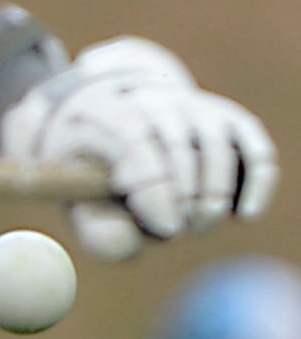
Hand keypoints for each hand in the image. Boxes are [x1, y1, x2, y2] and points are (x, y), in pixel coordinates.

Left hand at [0, 38, 278, 260]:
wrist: (125, 125)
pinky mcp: (229, 119)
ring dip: (215, 196)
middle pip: (176, 142)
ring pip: (217, 145)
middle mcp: (148, 97)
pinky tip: (243, 215)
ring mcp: (191, 104)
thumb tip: (128, 241)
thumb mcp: (82, 196)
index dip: (152, 185)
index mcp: (101, 109)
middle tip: (178, 229)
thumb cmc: (102, 170)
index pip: (129, 134)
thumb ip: (98, 227)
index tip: (166, 229)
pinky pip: (255, 149)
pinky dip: (257, 185)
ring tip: (197, 223)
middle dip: (184, 198)